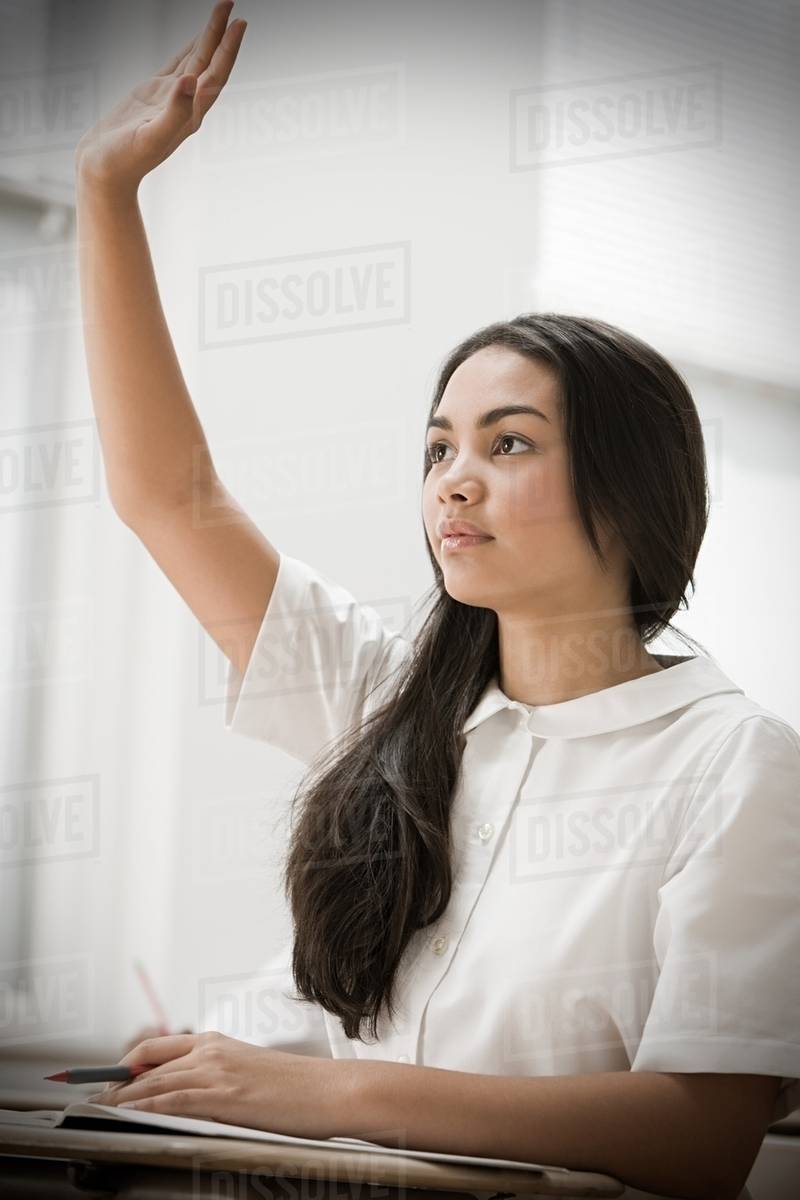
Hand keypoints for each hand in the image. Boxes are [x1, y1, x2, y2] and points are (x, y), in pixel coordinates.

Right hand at [74, 0, 246, 194]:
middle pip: (209, 62)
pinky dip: (186, 49)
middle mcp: (185, 104)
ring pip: (193, 61)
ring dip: (207, 38)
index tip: (239, 22)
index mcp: (190, 114)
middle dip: (221, 34)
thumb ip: (174, 112)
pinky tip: (194, 41)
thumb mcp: (151, 138)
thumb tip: (190, 81)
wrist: (104, 172)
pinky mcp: (151, 95)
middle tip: (232, 5)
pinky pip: (174, 65)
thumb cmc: (125, 161)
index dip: (228, 49)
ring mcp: (168, 98)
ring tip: (220, 14)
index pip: (216, 74)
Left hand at [90, 1031, 354, 1140]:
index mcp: (217, 1042)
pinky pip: (173, 1100)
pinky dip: (146, 1105)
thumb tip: (186, 1094)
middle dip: (115, 1082)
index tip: (105, 1077)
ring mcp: (217, 1073)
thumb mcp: (249, 1071)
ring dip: (123, 1097)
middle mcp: (211, 1052)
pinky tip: (130, 1113)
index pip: (156, 1048)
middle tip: (91, 1097)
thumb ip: (217, 1075)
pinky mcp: (223, 1096)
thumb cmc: (297, 1087)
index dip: (125, 1062)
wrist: (331, 1090)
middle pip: (148, 1064)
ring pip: (154, 1082)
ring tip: (100, 1108)